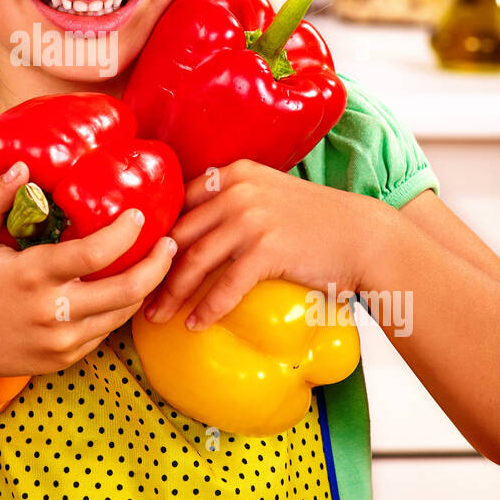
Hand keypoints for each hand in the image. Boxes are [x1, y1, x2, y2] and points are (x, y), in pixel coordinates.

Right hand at [0, 161, 177, 388]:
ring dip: (145, 287)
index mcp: (32, 276)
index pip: (93, 254)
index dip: (123, 234)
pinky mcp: (66, 357)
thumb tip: (22, 166)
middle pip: (126, 291)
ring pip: (122, 314)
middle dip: (156, 266)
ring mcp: (62, 340)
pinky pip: (105, 331)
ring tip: (156, 263)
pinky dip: (120, 308)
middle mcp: (53, 312)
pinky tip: (125, 288)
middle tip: (169, 243)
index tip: (138, 216)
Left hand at [141, 159, 383, 331]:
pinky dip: (207, 308)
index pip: (179, 204)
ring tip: (157, 317)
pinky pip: (227, 285)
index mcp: (233, 174)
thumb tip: (191, 232)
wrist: (363, 236)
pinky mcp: (268, 249)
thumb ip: (232, 202)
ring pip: (196, 262)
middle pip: (180, 235)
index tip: (140, 260)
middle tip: (136, 296)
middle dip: (154, 269)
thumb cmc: (314, 222)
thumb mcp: (268, 195)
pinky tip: (195, 325)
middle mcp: (238, 191)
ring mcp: (252, 219)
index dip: (156, 236)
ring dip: (172, 294)